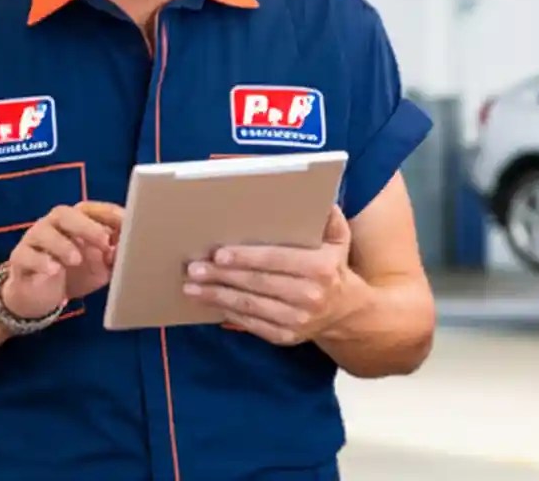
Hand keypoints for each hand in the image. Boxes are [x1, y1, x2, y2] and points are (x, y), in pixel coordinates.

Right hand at [0, 201, 123, 318]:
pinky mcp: (19, 259)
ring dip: (62, 244)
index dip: (109, 213)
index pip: (91, 209)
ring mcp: (34, 240)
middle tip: (104, 242)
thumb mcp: (103, 267)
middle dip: (86, 226)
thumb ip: (117, 256)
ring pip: (42, 232)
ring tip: (76, 260)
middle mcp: (53, 225)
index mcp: (77, 221)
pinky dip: (40, 261)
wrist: (41, 297)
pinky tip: (53, 270)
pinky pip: (25, 255)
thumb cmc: (76, 273)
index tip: (128, 223)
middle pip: (65, 214)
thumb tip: (129, 249)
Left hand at [184, 205, 354, 344]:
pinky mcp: (286, 337)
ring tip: (191, 286)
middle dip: (222, 276)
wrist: (346, 312)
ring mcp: (297, 320)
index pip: (276, 260)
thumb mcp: (339, 240)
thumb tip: (320, 200)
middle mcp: (309, 296)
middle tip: (194, 268)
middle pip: (257, 283)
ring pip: (249, 305)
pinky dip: (227, 312)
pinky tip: (209, 302)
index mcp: (320, 268)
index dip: (246, 258)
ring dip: (217, 296)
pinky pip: (251, 324)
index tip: (219, 254)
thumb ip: (330, 219)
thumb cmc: (333, 268)